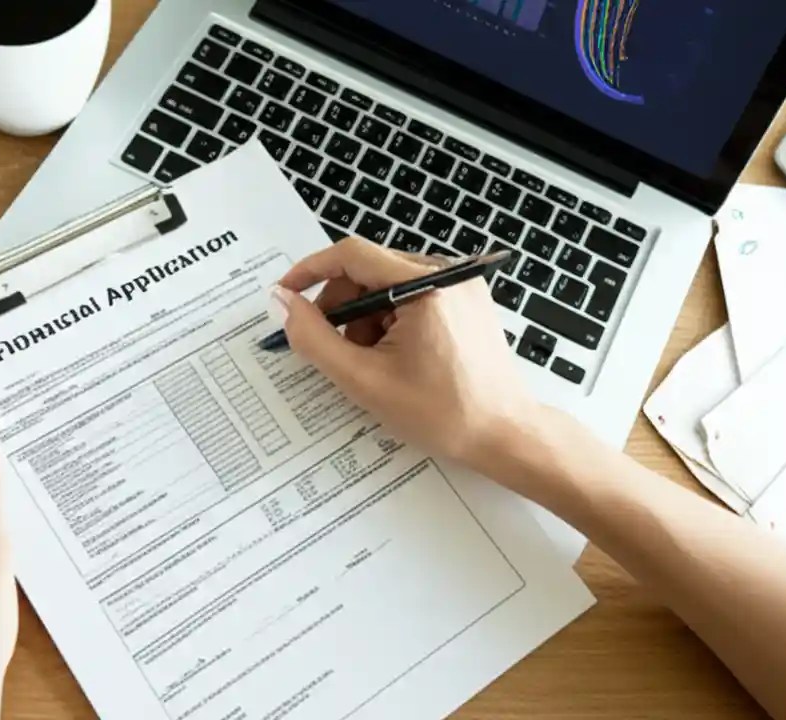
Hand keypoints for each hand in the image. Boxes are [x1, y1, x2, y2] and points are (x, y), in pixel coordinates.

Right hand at [274, 237, 535, 468]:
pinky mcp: (467, 300)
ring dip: (367, 318)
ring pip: (388, 285)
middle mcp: (447, 274)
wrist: (503, 435)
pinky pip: (413, 295)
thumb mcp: (364, 380)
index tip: (286, 294)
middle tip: (334, 349)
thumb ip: (314, 338)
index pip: (352, 254)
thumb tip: (282, 302)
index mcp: (424, 286)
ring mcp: (461, 285)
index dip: (310, 271)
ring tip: (375, 363)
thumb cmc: (441, 414)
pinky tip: (398, 358)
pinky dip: (393, 321)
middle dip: (342, 308)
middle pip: (370, 269)